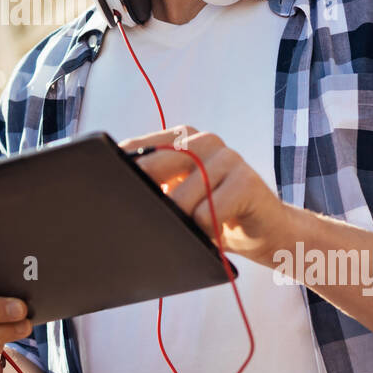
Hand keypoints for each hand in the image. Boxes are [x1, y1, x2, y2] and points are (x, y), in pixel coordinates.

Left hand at [119, 125, 291, 264]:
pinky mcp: (246, 180)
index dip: (118, 173)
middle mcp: (203, 140)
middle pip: (152, 171)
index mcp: (181, 139)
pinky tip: (220, 232)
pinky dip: (207, 233)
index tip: (103, 193)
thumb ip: (154, 187)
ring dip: (183, 225)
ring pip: (179, 200)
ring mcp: (227, 157)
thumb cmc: (215, 215)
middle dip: (146, 204)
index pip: (136, 149)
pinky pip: (206, 215)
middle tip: (154, 226)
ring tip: (198, 230)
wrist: (269, 232)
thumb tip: (113, 196)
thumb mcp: (178, 198)